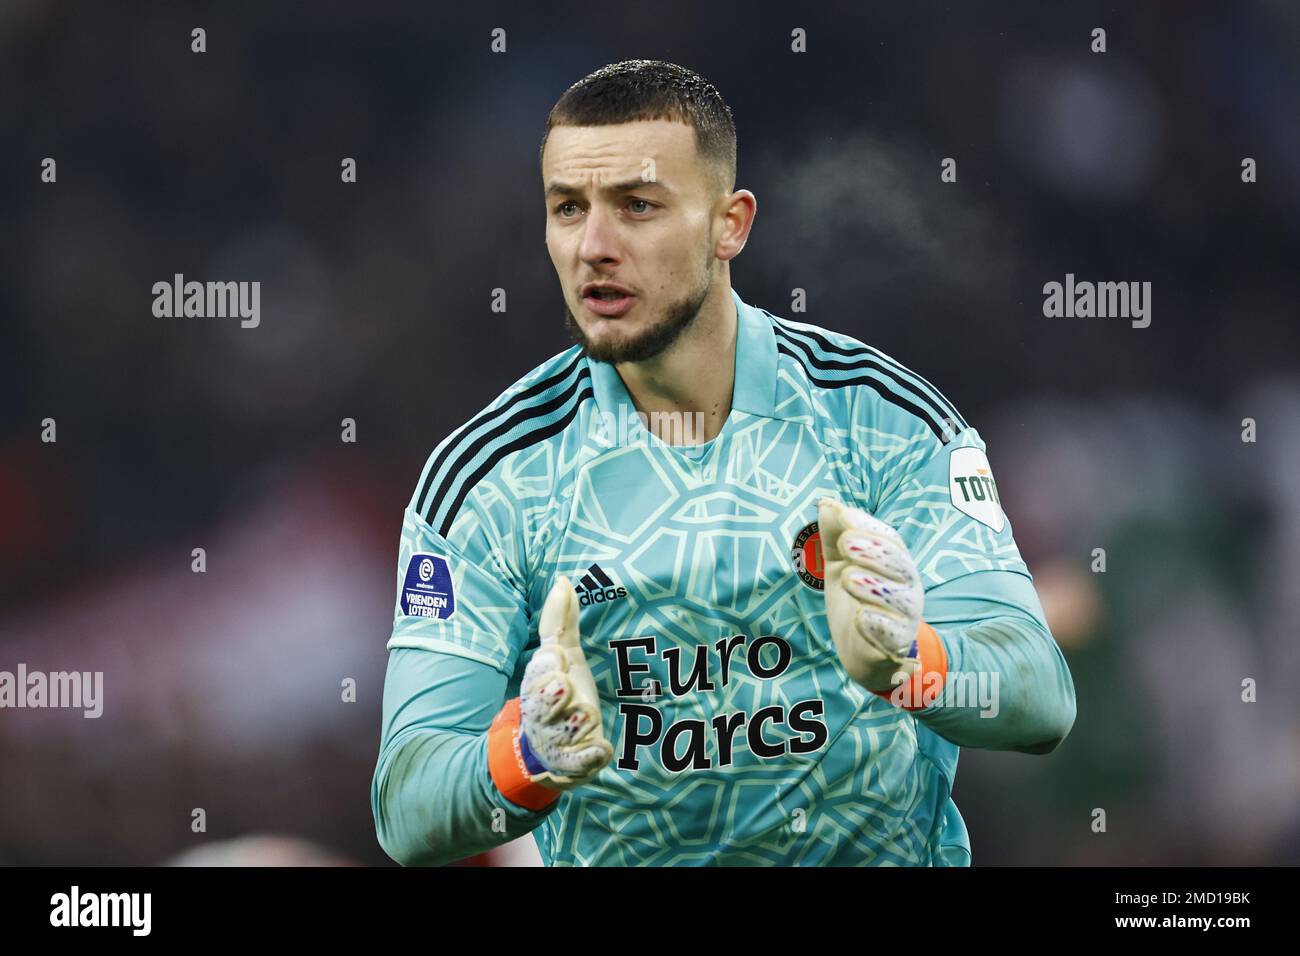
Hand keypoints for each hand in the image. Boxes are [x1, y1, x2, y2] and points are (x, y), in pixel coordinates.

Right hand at [518, 576, 612, 789]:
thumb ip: (559, 621)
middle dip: (556, 693)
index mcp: (538, 684)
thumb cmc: (557, 693)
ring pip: (572, 726)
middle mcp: (543, 713)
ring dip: (581, 720)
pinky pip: (581, 761)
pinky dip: (591, 755)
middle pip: (549, 699)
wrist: (547, 751)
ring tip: (586, 715)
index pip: (540, 669)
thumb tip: (562, 580)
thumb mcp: (560, 656)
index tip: (559, 657)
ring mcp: (558, 740)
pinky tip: (602, 747)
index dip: (549, 664)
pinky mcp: (574, 765)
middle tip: (564, 689)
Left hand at [818, 498, 922, 692]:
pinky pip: (893, 635)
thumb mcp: (840, 564)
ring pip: (898, 598)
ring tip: (849, 578)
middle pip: (899, 564)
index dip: (866, 525)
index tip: (841, 515)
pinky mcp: (897, 646)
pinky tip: (861, 617)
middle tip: (845, 542)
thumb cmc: (856, 600)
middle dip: (872, 550)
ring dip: (873, 586)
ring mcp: (904, 618)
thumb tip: (826, 503)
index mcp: (894, 563)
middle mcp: (906, 587)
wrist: (863, 652)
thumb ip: (835, 535)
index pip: (888, 539)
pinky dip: (877, 625)